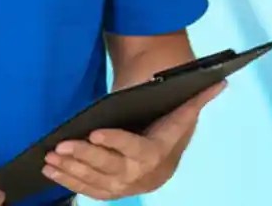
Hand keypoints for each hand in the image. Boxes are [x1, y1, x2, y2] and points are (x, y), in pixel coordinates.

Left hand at [41, 81, 225, 199]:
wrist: (164, 152)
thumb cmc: (165, 124)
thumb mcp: (179, 109)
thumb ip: (196, 98)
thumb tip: (222, 81)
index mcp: (158, 154)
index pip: (136, 150)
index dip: (116, 143)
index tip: (94, 133)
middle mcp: (141, 175)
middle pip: (110, 168)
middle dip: (84, 157)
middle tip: (61, 145)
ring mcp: (124, 187)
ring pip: (95, 181)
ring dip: (71, 170)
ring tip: (50, 156)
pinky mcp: (109, 191)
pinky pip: (86, 189)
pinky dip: (67, 180)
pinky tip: (49, 169)